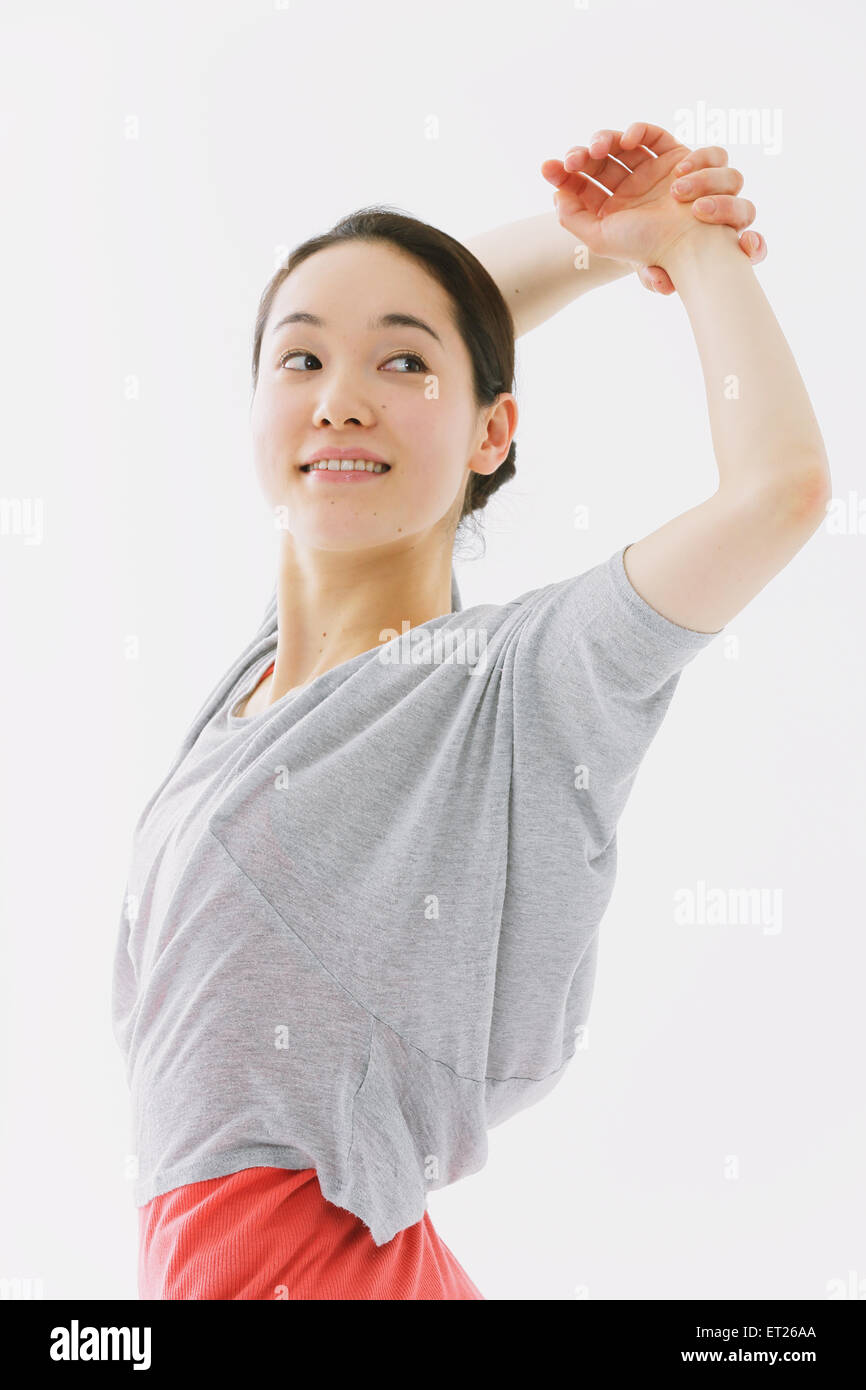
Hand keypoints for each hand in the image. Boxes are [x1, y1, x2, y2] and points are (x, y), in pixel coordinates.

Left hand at [541, 121, 765, 293]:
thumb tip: (557, 192)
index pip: (582, 184)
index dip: (564, 174)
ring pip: (621, 145)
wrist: (689, 242)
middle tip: (573, 159)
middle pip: (599, 160)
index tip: (549, 169)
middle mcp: (630, 189)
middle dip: (582, 155)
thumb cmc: (646, 243)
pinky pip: (652, 135)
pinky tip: (626, 140)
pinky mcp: (673, 156)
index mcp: (611, 209)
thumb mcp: (598, 238)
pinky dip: (638, 131)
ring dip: (605, 139)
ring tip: (597, 149)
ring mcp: (650, 171)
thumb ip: (571, 218)